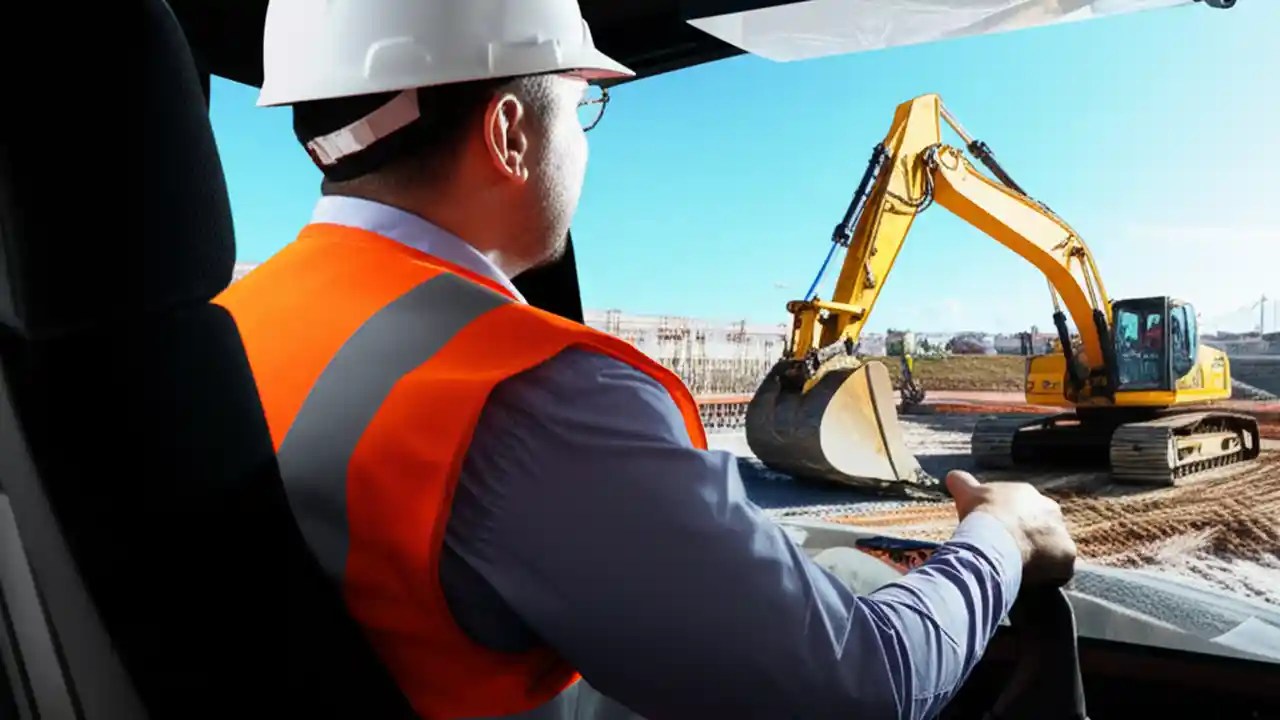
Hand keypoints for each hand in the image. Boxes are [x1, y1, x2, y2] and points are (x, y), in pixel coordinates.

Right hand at [946, 470, 1076, 586]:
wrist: (996, 537)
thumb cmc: (982, 513)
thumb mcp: (968, 493)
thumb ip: (962, 483)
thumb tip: (951, 476)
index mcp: (1028, 494)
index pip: (1022, 509)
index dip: (1008, 523)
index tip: (997, 533)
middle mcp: (1050, 509)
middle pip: (1040, 528)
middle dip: (1027, 538)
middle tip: (1008, 552)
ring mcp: (1061, 533)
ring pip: (1051, 548)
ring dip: (1039, 557)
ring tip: (1019, 569)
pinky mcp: (1066, 556)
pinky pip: (1059, 569)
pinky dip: (1048, 575)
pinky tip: (1031, 580)